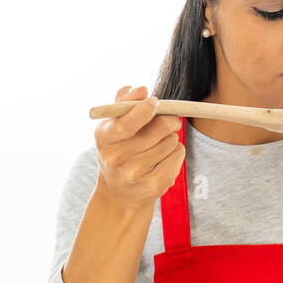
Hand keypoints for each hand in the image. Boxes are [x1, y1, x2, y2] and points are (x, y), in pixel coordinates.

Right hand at [94, 85, 184, 209]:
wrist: (119, 192)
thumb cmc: (119, 149)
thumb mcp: (114, 125)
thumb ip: (125, 102)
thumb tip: (140, 90)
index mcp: (105, 138)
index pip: (126, 123)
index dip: (144, 110)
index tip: (154, 101)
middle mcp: (116, 158)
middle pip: (159, 128)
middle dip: (169, 119)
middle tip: (170, 120)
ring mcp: (135, 174)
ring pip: (171, 141)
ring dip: (171, 136)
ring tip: (161, 142)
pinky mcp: (154, 185)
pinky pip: (178, 155)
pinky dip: (176, 151)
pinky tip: (165, 155)